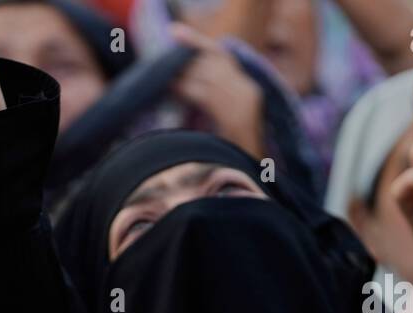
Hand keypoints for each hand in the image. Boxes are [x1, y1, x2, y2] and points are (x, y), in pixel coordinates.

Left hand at [170, 23, 265, 156]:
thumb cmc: (228, 155)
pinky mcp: (237, 117)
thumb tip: (179, 82)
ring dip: (183, 75)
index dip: (198, 43)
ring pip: (208, 77)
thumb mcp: (221, 122)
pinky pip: (206, 96)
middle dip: (187, 58)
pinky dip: (187, 90)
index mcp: (248, 91)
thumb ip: (208, 100)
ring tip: (162, 75)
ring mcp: (245, 104)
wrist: (247, 179)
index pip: (222, 55)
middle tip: (163, 60)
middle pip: (214, 62)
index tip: (176, 34)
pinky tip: (171, 89)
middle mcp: (249, 93)